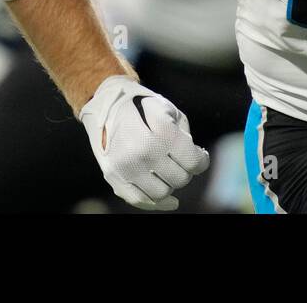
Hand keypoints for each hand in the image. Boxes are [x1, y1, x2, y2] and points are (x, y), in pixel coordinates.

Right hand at [78, 75, 210, 210]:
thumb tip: (193, 160)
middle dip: (185, 171)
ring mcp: (127, 167)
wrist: (106, 104)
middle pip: (180, 179)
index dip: (201, 160)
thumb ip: (184, 135)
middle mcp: (144, 152)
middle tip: (179, 161)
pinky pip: (138, 200)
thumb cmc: (143, 106)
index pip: (194, 162)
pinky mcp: (113, 177)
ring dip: (168, 184)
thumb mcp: (169, 109)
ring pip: (161, 193)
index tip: (199, 156)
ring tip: (165, 171)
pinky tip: (167, 199)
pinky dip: (154, 202)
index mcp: (162, 131)